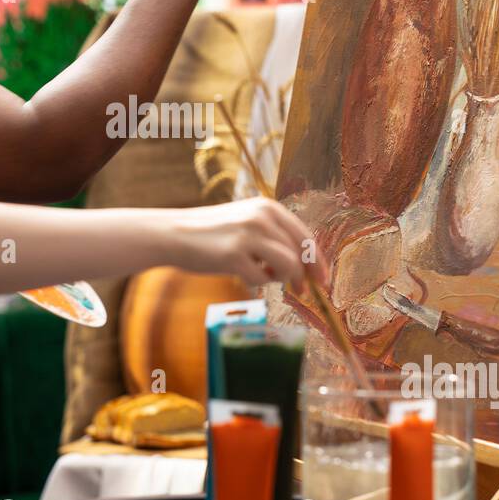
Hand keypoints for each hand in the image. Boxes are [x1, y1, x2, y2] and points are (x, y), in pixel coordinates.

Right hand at [163, 197, 329, 290]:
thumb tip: (306, 264)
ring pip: (288, 266)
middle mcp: (261, 217)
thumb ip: (274, 236)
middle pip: (300, 253)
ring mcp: (248, 235)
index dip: (318, 260)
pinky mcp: (233, 255)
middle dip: (304, 276)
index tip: (323, 279)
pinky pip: (260, 279)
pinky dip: (256, 282)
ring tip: (264, 277)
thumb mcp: (247, 222)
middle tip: (302, 292)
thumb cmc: (213, 233)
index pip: (305, 236)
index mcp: (268, 207)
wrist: (174, 234)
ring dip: (281, 279)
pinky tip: (241, 274)